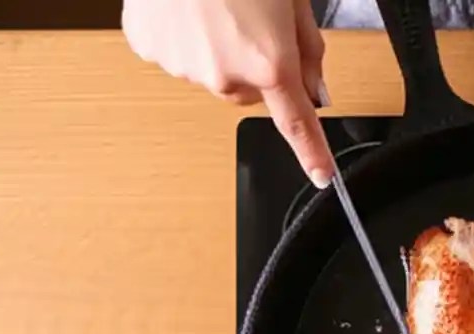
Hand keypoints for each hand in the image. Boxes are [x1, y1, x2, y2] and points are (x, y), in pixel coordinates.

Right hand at [122, 0, 335, 186]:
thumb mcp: (293, 1)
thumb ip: (307, 49)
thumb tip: (312, 88)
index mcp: (270, 62)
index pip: (298, 124)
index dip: (313, 152)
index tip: (323, 176)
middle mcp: (225, 75)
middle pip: (252, 92)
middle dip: (258, 66)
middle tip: (253, 21)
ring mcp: (182, 66)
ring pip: (213, 74)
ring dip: (219, 49)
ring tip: (215, 5)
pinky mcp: (150, 48)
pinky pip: (178, 56)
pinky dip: (185, 38)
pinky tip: (186, 7)